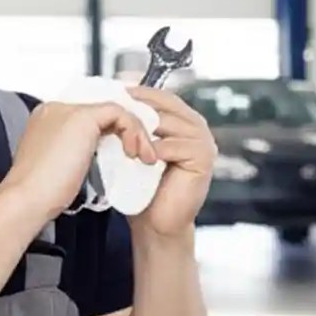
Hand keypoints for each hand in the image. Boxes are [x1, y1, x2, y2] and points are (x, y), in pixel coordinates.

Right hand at [3, 101, 156, 219]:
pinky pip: (120, 113)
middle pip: (103, 110)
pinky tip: (137, 153)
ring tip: (144, 158)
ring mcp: (69, 110)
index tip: (127, 152)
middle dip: (127, 130)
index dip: (113, 131)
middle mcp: (57, 109)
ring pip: (115, 110)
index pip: (91, 116)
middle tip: (141, 154)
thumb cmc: (41, 194)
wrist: (28, 197)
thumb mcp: (64, 169)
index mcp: (48, 119)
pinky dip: (134, 131)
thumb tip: (98, 156)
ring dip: (136, 132)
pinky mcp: (83, 117)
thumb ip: (78, 154)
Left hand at [125, 87, 216, 237]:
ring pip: (165, 123)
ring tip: (121, 138)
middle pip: (164, 105)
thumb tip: (114, 97)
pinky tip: (138, 158)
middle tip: (112, 110)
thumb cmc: (144, 186)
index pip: (160, 95)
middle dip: (136, 108)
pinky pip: (172, 145)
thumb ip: (136, 123)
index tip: (113, 92)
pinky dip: (151, 150)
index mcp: (184, 119)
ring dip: (140, 130)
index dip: (137, 92)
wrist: (157, 223)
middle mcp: (197, 126)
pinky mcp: (202, 158)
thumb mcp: (138, 146)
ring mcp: (203, 141)